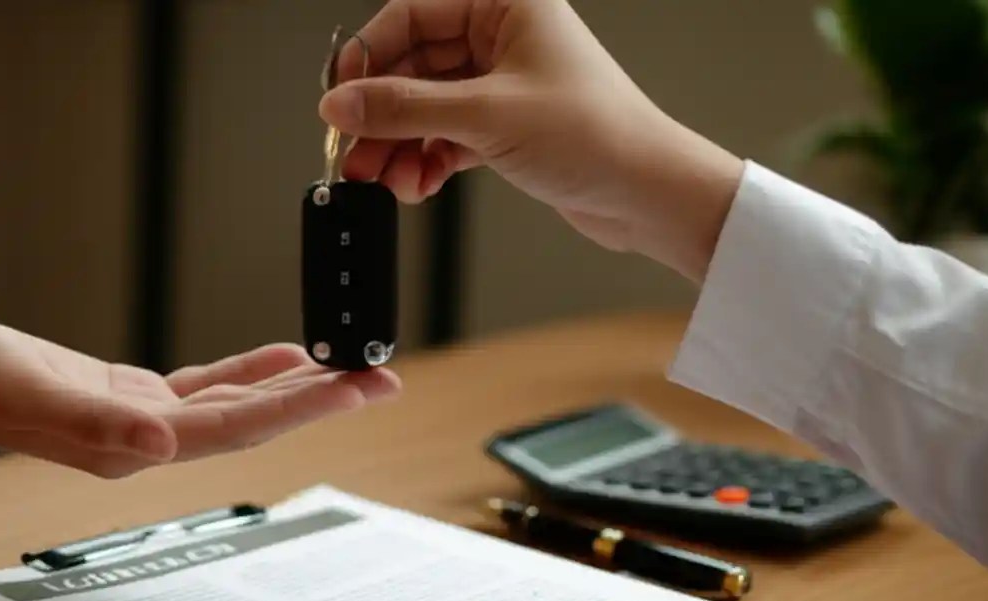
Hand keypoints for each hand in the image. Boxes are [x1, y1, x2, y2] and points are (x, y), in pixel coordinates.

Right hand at [0, 318, 398, 477]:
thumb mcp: (31, 395)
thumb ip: (98, 425)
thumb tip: (164, 444)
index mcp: (134, 446)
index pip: (238, 427)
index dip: (301, 408)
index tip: (356, 389)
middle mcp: (149, 440)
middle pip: (253, 418)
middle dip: (319, 398)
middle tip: (381, 376)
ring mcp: (144, 420)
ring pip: (237, 401)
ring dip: (293, 384)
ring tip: (347, 365)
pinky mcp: (132, 395)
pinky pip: (204, 384)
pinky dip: (247, 369)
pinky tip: (281, 354)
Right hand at [319, 0, 744, 280]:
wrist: (647, 194)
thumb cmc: (599, 135)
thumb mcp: (486, 116)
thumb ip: (404, 108)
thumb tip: (343, 103)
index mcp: (507, 2)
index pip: (412, 13)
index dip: (369, 57)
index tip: (340, 99)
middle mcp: (504, 35)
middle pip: (413, 64)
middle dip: (381, 114)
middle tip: (354, 150)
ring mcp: (503, 82)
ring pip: (425, 105)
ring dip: (399, 145)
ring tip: (383, 179)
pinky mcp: (505, 124)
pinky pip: (445, 134)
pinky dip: (426, 160)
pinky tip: (417, 184)